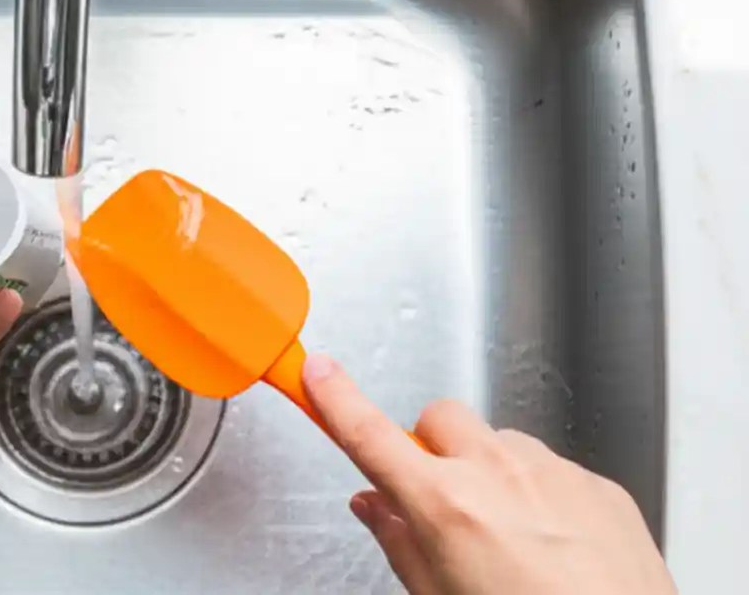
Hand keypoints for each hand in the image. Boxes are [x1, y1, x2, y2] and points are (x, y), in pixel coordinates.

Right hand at [302, 354, 675, 594]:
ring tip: (506, 533)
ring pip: (498, 440)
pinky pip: (551, 467)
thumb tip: (374, 505)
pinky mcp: (597, 484)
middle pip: (438, 419)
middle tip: (436, 495)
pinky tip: (552, 543)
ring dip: (488, 470)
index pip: (370, 435)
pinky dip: (540, 492)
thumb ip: (400, 543)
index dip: (336, 399)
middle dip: (429, 447)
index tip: (318, 373)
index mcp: (445, 505)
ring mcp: (552, 472)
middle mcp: (498, 473)